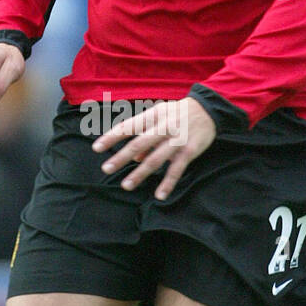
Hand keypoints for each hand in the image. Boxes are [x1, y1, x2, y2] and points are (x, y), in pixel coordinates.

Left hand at [92, 96, 215, 199]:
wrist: (209, 109)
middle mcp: (163, 127)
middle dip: (121, 157)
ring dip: (139, 173)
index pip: (128, 126)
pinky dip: (168, 183)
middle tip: (106, 168)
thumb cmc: (178, 113)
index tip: (97, 148)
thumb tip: (134, 158)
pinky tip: (159, 195)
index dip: (112, 137)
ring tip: (126, 185)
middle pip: (138, 144)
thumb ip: (146, 135)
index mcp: (153, 115)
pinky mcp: (190, 151)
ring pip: (155, 159)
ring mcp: (177, 140)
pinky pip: (176, 169)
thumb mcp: (160, 116)